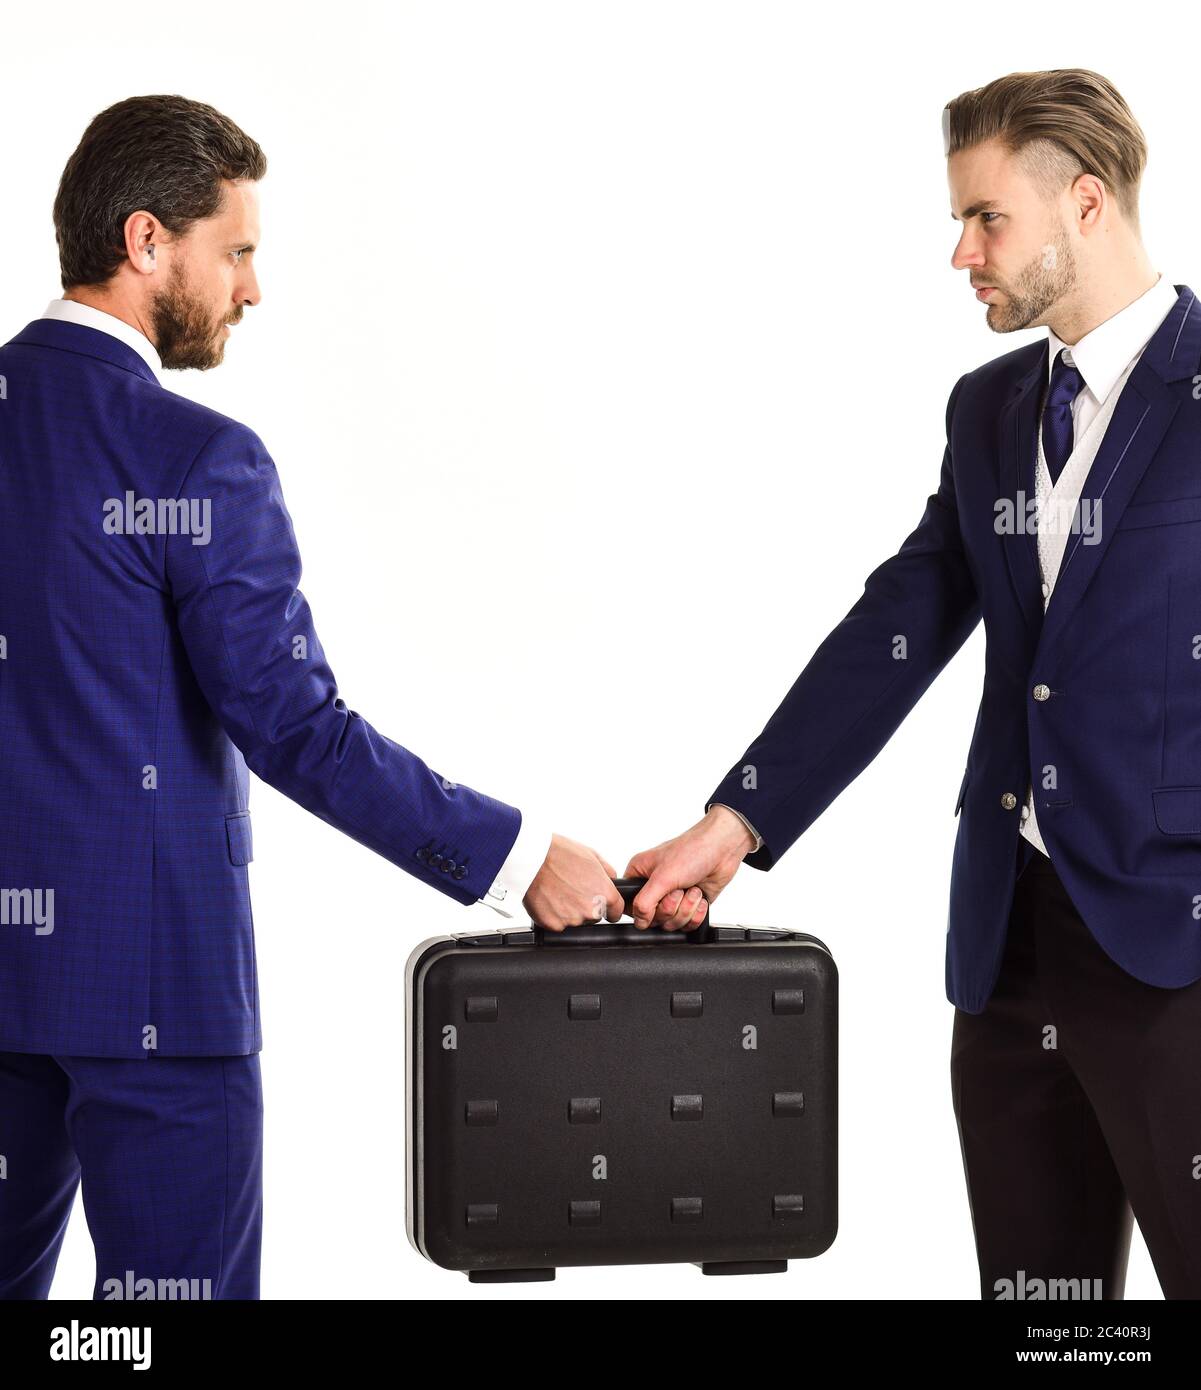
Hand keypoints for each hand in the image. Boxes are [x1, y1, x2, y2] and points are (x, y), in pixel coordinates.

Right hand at [523, 833, 624, 930]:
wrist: (532, 859)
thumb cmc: (559, 853)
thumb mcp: (592, 855)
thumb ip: (607, 872)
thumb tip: (612, 881)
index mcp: (604, 894)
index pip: (616, 912)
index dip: (609, 908)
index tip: (604, 907)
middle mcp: (590, 910)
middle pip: (594, 916)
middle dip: (585, 906)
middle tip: (571, 889)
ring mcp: (572, 920)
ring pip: (575, 920)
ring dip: (568, 910)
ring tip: (558, 890)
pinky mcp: (554, 925)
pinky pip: (557, 923)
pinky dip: (553, 914)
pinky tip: (549, 898)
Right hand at [624, 805, 755, 929]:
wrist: (722, 849)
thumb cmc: (692, 850)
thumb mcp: (662, 877)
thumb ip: (645, 902)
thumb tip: (640, 921)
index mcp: (640, 875)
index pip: (631, 906)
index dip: (644, 911)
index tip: (657, 901)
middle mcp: (655, 887)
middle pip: (654, 919)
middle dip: (671, 907)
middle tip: (678, 889)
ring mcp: (673, 898)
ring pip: (672, 923)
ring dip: (686, 908)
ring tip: (692, 888)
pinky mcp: (689, 904)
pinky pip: (688, 924)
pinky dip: (697, 913)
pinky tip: (700, 896)